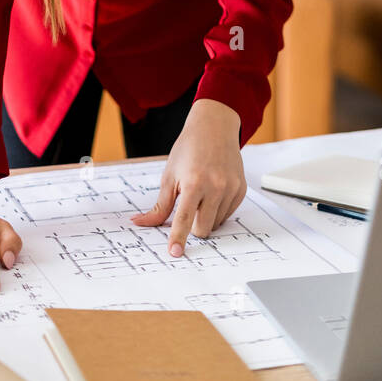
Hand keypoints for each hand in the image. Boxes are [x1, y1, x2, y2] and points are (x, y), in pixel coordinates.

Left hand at [130, 99, 245, 256]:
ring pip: (216, 224)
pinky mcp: (241, 189)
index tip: (175, 253)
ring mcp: (231, 188)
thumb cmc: (188, 149)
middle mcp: (216, 186)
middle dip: (192, 226)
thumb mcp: (169, 175)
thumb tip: (140, 223)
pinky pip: (228, 214)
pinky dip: (218, 210)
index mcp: (194, 182)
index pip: (184, 219)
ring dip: (206, 217)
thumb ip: (159, 206)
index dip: (178, 238)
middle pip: (202, 228)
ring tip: (202, 194)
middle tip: (188, 206)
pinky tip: (214, 191)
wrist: (214, 127)